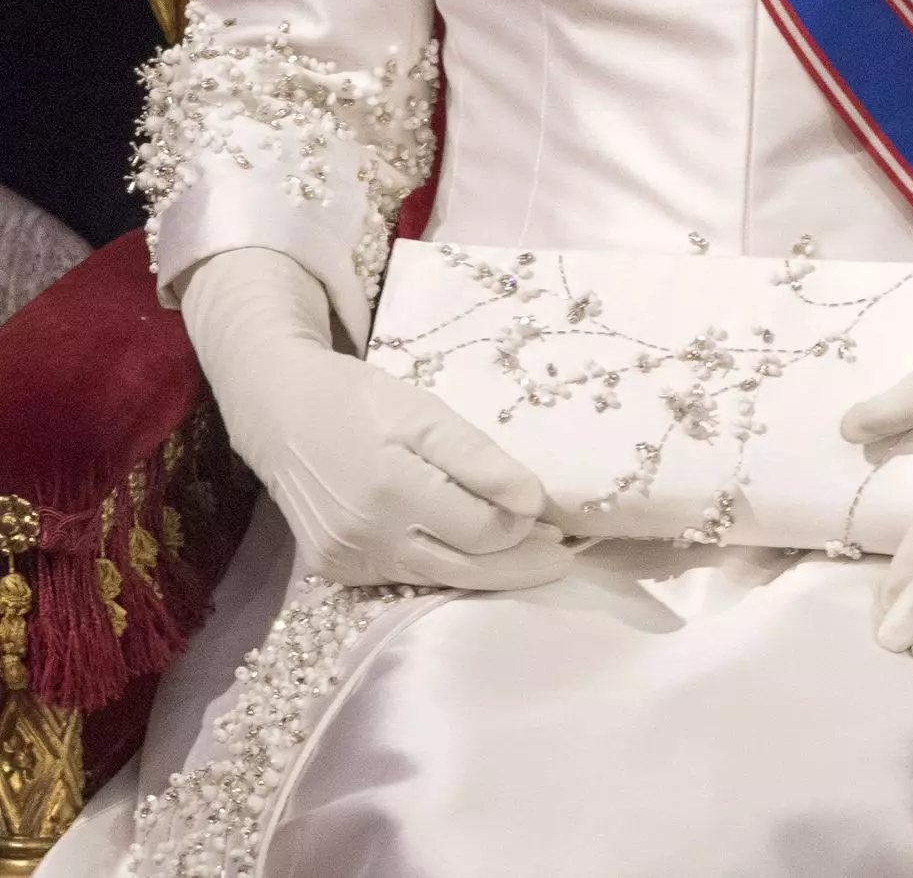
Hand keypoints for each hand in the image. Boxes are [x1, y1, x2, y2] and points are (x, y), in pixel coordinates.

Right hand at [181, 247, 571, 591]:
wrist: (281, 412)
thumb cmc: (363, 402)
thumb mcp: (428, 414)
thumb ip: (480, 460)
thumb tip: (533, 504)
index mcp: (392, 488)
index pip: (482, 531)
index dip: (525, 529)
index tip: (553, 519)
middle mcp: (365, 534)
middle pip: (463, 568)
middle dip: (519, 565)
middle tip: (563, 556)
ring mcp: (345, 558)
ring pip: (435, 579)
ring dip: (485, 572)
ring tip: (530, 558)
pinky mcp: (333, 569)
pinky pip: (402, 578)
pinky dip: (441, 569)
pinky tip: (470, 556)